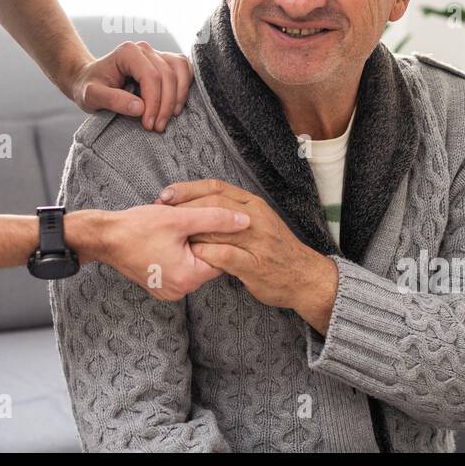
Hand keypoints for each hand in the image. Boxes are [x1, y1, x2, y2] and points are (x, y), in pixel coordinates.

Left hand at [69, 42, 191, 131]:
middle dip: (165, 105)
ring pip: (180, 70)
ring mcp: (156, 53)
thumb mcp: (92, 96)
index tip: (148, 124)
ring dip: (178, 96)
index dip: (154, 102)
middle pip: (167, 75)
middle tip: (157, 127)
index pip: (151, 76)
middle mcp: (144, 49)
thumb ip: (113, 100)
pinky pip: (184, 69)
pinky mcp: (164, 61)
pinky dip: (185, 87)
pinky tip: (176, 105)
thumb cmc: (89, 86)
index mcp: (127, 52)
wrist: (89, 80)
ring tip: (169, 118)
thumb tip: (140, 108)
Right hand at [81, 202, 248, 301]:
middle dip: (201, 241)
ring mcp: (168, 291)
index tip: (205, 222)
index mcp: (189, 277)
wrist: (104, 238)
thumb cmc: (138, 227)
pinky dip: (177, 255)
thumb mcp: (181, 218)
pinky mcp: (158, 287)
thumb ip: (215, 218)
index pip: (221, 257)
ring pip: (192, 265)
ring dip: (188, 247)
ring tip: (172, 232)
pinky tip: (165, 242)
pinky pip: (178, 270)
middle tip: (185, 224)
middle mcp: (180, 291)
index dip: (216, 236)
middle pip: (207, 262)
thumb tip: (245, 221)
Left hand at [156, 179, 337, 330]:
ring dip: (189, 230)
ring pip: (215, 226)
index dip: (187, 189)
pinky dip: (204, 253)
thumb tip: (198, 207)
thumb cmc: (276, 251)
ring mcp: (256, 240)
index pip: (216, 187)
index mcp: (253, 204)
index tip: (165, 195)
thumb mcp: (257, 223)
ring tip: (169, 235)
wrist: (305, 278)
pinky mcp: (254, 264)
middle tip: (159, 213)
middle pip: (212, 203)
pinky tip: (190, 256)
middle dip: (182, 207)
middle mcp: (255, 217)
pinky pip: (223, 254)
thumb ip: (232, 214)